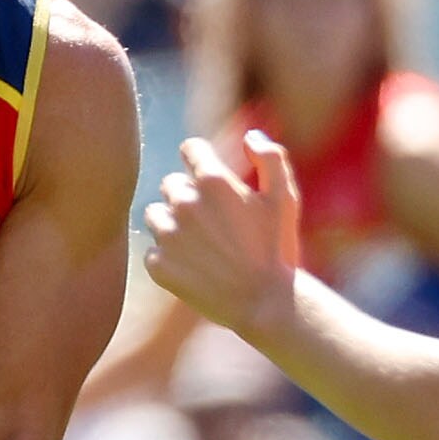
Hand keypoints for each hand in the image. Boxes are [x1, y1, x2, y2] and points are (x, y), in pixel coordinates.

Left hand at [143, 128, 307, 339]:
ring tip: (202, 246)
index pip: (190, 148)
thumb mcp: (284, 197)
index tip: (211, 178)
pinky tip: (195, 268)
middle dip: (189, 196)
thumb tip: (249, 136)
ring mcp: (167, 235)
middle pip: (171, 184)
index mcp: (212, 180)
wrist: (264, 302)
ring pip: (155, 216)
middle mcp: (183, 202)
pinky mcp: (158, 265)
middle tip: (215, 223)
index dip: (201, 159)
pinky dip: (169, 257)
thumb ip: (271, 157)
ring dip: (173, 225)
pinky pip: (154, 251)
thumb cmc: (277, 248)